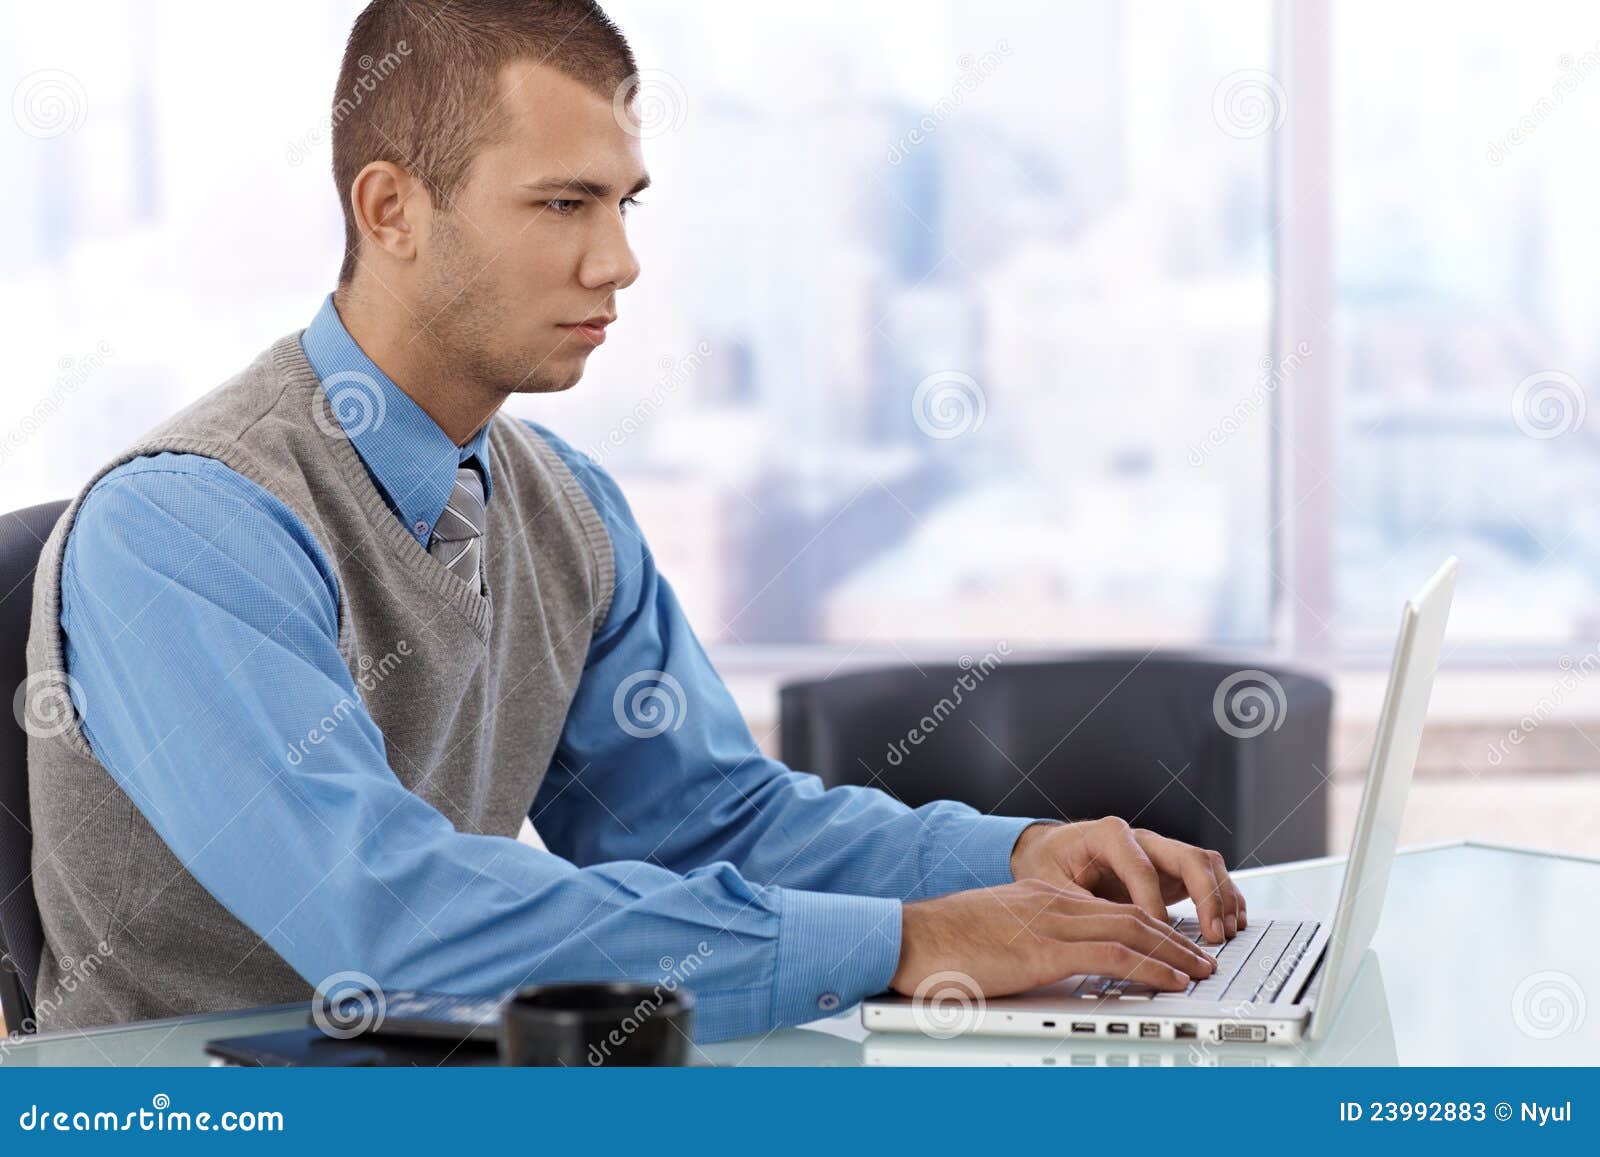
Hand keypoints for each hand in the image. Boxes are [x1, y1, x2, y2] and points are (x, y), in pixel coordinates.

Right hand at [890, 878, 1216, 998]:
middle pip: (1131, 914)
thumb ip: (1023, 942)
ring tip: (1200, 970)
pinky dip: (1151, 967)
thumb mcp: (992, 935)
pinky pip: (1113, 956)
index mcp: (1040, 897)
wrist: (908, 937)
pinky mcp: (1044, 949)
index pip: (1109, 908)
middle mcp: (1052, 902)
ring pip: (1132, 930)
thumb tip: (1039, 966)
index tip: (1172, 946)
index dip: (1148, 927)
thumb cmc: (939, 943)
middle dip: (1172, 938)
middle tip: (1202, 958)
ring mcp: (1050, 922)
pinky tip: (1171, 980)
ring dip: (1174, 952)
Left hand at [1009, 817, 1246, 943]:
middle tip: (1213, 935)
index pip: (1141, 868)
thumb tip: (1105, 931)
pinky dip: (1224, 899)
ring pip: (1206, 864)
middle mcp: (1141, 839)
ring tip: (1227, 934)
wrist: (1051, 852)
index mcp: (1109, 835)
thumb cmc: (1050, 864)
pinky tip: (1231, 924)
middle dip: (1207, 897)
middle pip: (1188, 856)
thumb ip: (1078, 903)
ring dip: (1222, 898)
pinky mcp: (1171, 870)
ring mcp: (1161, 853)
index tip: (1157, 934)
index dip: (1152, 903)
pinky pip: (1208, 877)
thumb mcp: (1050, 884)